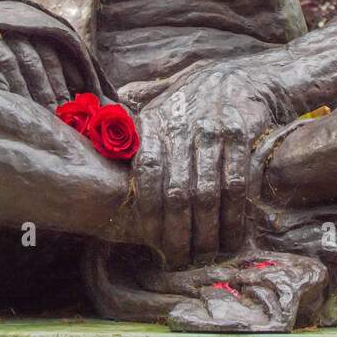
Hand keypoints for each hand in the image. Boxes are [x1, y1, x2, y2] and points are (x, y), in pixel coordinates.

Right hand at [0, 32, 82, 107]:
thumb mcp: (17, 53)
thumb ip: (44, 67)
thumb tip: (76, 89)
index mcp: (25, 28)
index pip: (48, 52)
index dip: (58, 77)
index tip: (65, 102)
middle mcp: (7, 27)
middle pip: (29, 57)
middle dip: (41, 85)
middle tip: (50, 111)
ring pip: (7, 58)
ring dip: (19, 85)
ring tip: (28, 108)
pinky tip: (0, 92)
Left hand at [133, 64, 285, 267]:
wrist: (240, 77)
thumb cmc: (190, 100)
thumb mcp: (155, 101)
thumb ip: (128, 115)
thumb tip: (94, 121)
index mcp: (155, 122)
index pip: (147, 171)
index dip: (148, 209)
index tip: (151, 240)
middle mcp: (182, 126)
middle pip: (178, 191)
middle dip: (178, 232)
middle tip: (179, 259)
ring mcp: (213, 130)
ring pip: (208, 192)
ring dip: (208, 231)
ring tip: (206, 255)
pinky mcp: (242, 135)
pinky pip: (237, 183)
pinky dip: (235, 214)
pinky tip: (232, 235)